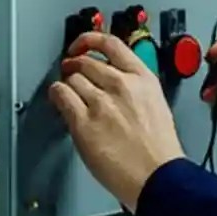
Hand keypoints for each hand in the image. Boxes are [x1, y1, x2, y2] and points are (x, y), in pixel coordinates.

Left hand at [50, 32, 185, 212]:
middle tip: (71, 72)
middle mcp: (121, 84)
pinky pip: (61, 95)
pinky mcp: (84, 122)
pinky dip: (57, 94)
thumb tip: (113, 81)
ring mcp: (101, 102)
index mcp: (143, 78)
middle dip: (75, 66)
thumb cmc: (159, 150)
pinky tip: (59, 100)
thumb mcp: (155, 104)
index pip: (111, 44)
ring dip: (67, 83)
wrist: (158, 176)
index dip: (89, 39)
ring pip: (71, 77)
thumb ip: (135, 88)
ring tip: (68, 92)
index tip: (81, 44)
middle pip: (86, 61)